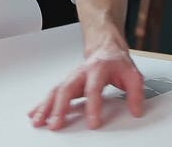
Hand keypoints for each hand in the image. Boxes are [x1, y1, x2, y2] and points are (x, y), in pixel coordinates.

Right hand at [28, 40, 144, 129]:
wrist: (106, 48)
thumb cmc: (117, 62)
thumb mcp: (133, 75)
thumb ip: (136, 93)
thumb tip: (136, 111)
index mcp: (98, 69)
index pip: (94, 89)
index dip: (93, 106)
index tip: (93, 123)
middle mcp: (82, 72)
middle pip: (67, 89)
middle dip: (60, 107)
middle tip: (56, 124)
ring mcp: (72, 77)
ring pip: (56, 91)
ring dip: (46, 107)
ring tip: (39, 121)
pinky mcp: (67, 83)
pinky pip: (53, 93)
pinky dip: (43, 104)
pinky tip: (35, 114)